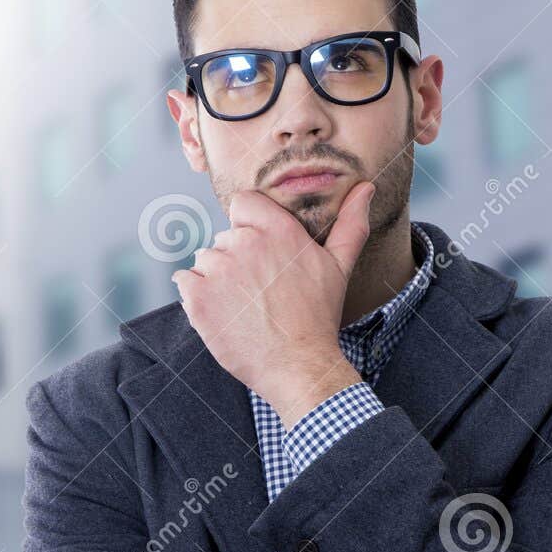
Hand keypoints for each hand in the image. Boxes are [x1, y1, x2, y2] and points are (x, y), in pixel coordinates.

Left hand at [171, 181, 375, 426]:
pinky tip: (221, 312)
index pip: (243, 203)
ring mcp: (219, 270)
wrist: (296, 364)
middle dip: (235, 259)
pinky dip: (196, 295)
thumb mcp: (339, 267)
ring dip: (215, 278)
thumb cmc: (318, 318)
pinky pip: (184, 281)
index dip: (246, 223)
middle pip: (224, 238)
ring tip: (241, 305)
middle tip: (257, 290)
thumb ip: (350, 224)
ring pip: (204, 260)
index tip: (256, 248)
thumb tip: (366, 187)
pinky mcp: (198, 296)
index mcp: (278, 231)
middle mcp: (246, 244)